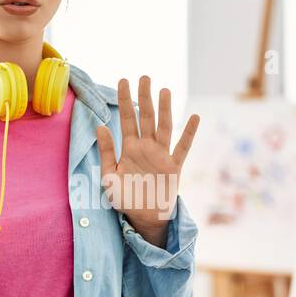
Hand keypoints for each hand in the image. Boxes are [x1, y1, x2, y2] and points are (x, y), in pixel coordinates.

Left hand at [95, 76, 198, 243]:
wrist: (142, 219)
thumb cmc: (125, 198)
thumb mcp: (108, 176)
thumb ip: (106, 152)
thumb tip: (100, 126)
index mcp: (129, 148)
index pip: (127, 118)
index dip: (125, 100)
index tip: (123, 81)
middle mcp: (146, 147)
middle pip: (146, 117)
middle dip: (145, 97)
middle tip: (145, 77)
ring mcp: (161, 155)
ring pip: (164, 127)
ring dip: (165, 109)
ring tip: (164, 90)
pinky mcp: (174, 167)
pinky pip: (183, 148)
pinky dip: (189, 133)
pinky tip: (195, 117)